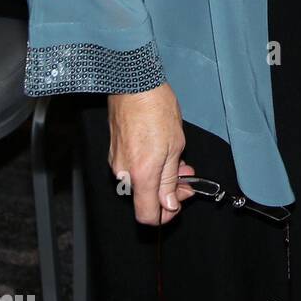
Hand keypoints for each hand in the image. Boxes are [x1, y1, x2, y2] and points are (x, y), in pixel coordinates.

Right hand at [107, 83, 196, 225]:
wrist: (133, 84)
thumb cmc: (156, 109)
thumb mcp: (174, 146)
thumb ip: (170, 179)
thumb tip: (169, 204)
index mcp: (141, 175)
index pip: (147, 216)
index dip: (165, 214)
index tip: (179, 201)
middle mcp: (124, 173)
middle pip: (145, 199)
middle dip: (168, 190)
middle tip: (186, 176)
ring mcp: (117, 162)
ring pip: (140, 182)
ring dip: (160, 176)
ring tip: (178, 160)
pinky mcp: (114, 151)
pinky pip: (132, 169)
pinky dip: (148, 166)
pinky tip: (162, 151)